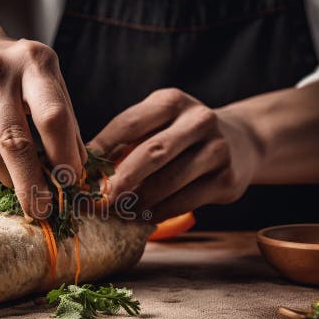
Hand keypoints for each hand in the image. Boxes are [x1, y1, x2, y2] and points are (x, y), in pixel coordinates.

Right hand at [0, 35, 85, 218]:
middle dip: (31, 183)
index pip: (52, 117)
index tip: (71, 182)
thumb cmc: (19, 78)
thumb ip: (66, 126)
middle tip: (42, 209)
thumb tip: (76, 175)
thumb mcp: (50, 86)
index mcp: (33, 61)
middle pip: (14, 141)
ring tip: (23, 183)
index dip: (63, 155)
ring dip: (11, 178)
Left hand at [87, 88, 261, 221]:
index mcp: (171, 102)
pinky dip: (158, 212)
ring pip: (168, 182)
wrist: (241, 142)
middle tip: (95, 202)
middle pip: (151, 153)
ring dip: (137, 201)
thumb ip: (124, 141)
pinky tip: (142, 216)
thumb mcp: (156, 124)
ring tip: (115, 212)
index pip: (129, 124)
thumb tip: (82, 171)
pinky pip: (183, 201)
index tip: (76, 171)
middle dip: (119, 181)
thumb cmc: (179, 136)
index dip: (101, 149)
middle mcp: (198, 120)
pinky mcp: (227, 179)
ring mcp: (218, 149)